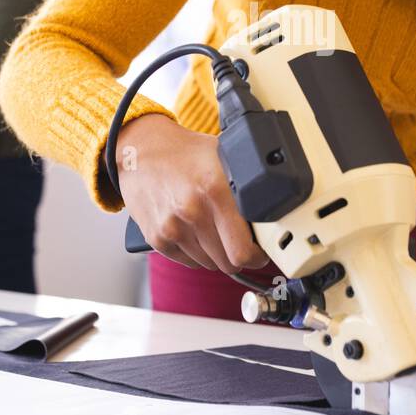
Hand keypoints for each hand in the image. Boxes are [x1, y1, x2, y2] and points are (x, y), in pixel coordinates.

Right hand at [115, 113, 269, 272]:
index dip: (257, 255)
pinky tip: (196, 232)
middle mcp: (192, 211)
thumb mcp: (223, 155)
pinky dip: (196, 253)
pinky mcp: (156, 237)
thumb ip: (248, 181)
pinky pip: (187, 262)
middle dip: (239, 256)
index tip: (259, 251)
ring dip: (217, 254)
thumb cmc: (186, 153)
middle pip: (228, 262)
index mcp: (214, 190)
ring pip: (209, 264)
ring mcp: (172, 226)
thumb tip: (275, 208)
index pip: (243, 250)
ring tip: (215, 230)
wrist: (140, 151)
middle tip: (241, 243)